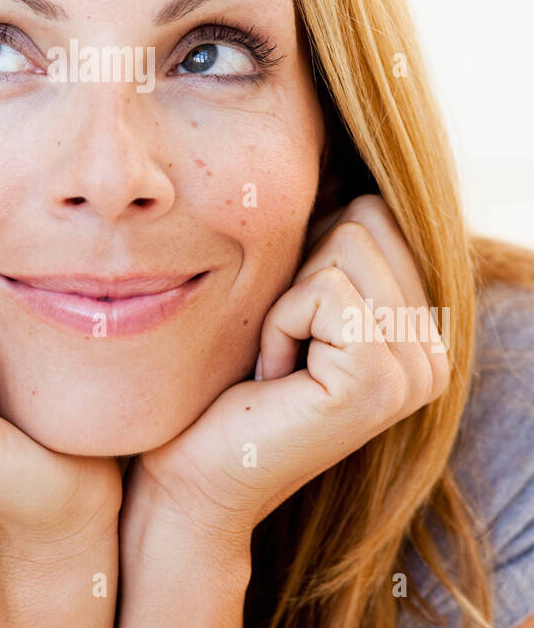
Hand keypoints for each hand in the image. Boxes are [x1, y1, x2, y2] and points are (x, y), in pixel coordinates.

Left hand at [119, 195, 449, 554]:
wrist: (193, 475)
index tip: (291, 321)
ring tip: (278, 363)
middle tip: (283, 344)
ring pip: (343, 245)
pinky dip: (278, 323)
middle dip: (300, 270)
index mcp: (422, 328)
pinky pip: (322, 289)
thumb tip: (331, 153)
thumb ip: (329, 240)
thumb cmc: (228, 380)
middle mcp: (435, 352)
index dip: (311, 248)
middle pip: (364, 219)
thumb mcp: (291, 294)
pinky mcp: (378, 382)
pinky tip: (273, 378)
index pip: (378, 210)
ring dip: (286, 299)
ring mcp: (417, 371)